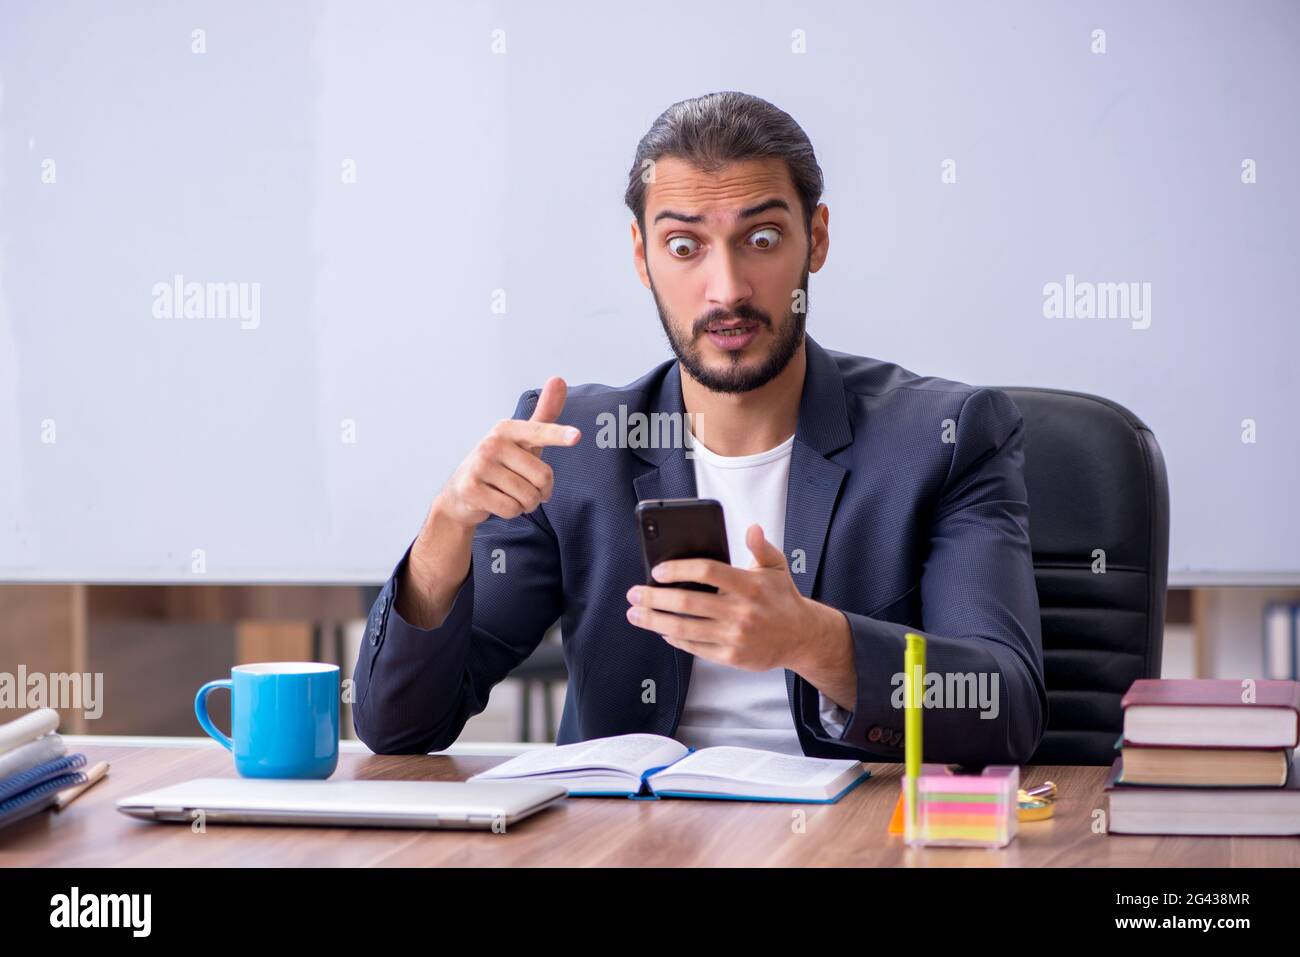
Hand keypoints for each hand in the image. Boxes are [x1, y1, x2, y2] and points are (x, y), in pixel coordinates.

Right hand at [433, 376, 580, 528]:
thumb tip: (559, 379)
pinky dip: (512, 512)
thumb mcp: (524, 440)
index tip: (576, 436)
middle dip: (541, 491)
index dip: (559, 435)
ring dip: (527, 504)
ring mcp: (479, 465)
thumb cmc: (501, 464)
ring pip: (528, 496)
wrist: (460, 493)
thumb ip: (544, 416)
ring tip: (511, 495)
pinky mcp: (471, 489)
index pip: (539, 432)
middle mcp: (492, 443)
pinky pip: (511, 509)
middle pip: (543, 476)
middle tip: (526, 487)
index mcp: (507, 428)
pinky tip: (498, 503)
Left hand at [625, 523, 818, 671]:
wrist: (802, 637)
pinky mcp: (731, 656)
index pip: (706, 572)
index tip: (657, 571)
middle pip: (687, 602)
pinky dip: (674, 639)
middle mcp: (740, 612)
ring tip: (636, 613)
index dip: (678, 569)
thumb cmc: (783, 598)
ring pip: (684, 628)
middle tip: (634, 593)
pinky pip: (695, 648)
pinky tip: (661, 630)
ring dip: (654, 621)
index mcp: (748, 585)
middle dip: (654, 597)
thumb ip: (761, 546)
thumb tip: (752, 528)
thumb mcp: (776, 567)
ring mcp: (735, 636)